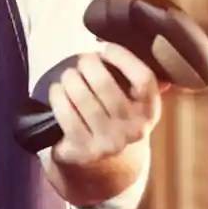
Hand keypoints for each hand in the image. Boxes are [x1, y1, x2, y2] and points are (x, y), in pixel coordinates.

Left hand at [49, 43, 168, 166]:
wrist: (103, 167)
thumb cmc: (114, 119)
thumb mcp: (132, 102)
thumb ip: (132, 76)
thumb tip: (114, 40)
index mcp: (150, 111)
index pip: (144, 79)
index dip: (123, 58)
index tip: (106, 48)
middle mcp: (133, 129)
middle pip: (106, 85)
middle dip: (88, 65)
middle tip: (82, 60)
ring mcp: (108, 142)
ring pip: (82, 98)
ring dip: (69, 79)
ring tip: (68, 75)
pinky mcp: (83, 150)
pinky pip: (65, 114)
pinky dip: (57, 96)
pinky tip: (57, 91)